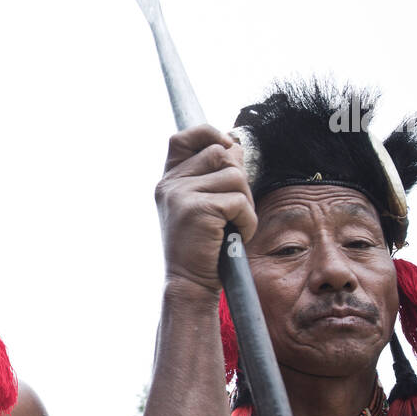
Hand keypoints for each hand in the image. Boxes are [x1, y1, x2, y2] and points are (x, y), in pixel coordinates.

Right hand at [154, 124, 256, 295]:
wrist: (189, 282)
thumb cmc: (201, 246)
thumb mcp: (204, 204)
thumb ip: (215, 174)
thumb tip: (235, 145)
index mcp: (169, 180)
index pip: (184, 137)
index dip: (209, 133)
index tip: (227, 148)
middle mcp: (170, 184)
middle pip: (220, 153)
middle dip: (239, 178)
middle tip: (234, 208)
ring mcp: (180, 195)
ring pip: (235, 176)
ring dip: (246, 202)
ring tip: (234, 224)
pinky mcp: (196, 209)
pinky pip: (239, 201)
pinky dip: (247, 220)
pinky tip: (235, 235)